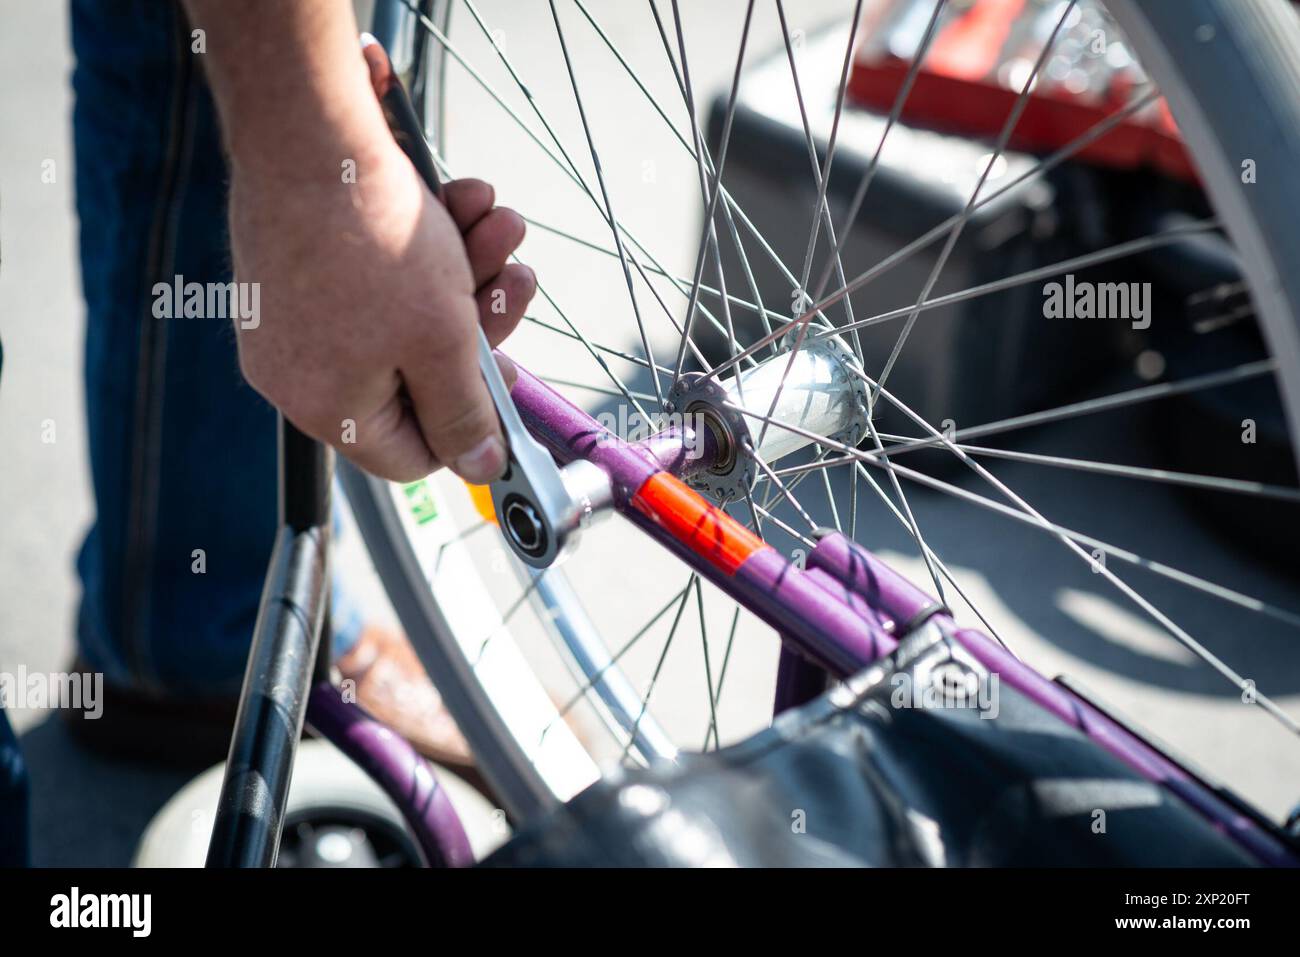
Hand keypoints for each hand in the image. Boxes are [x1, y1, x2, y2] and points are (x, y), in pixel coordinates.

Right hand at [229, 141, 534, 482]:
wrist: (310, 129)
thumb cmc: (370, 240)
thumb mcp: (441, 345)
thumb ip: (463, 414)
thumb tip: (479, 467)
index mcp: (328, 407)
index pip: (411, 452)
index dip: (468, 422)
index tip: (503, 377)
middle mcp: (301, 368)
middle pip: (416, 373)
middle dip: (478, 320)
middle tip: (516, 280)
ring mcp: (295, 313)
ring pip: (406, 313)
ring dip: (466, 268)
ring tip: (498, 223)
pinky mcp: (301, 264)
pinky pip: (377, 274)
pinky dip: (427, 241)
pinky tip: (461, 200)